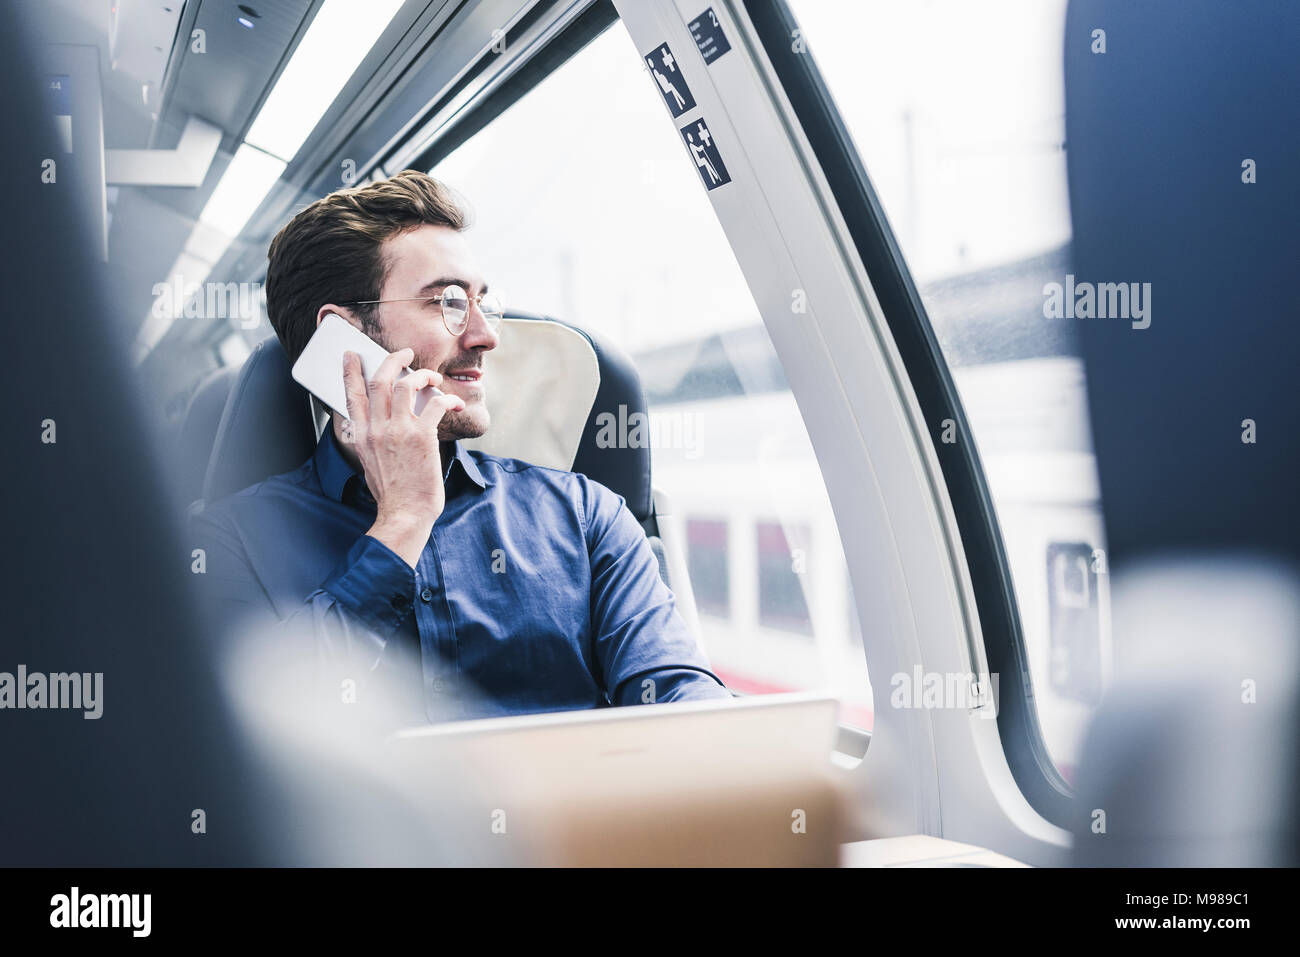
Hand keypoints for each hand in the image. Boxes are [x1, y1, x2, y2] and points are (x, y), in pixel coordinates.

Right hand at [341, 348, 464, 567]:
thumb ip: (373, 437)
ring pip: (407, 384)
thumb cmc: (391, 491)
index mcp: (361, 435)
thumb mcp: (369, 461)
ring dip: (422, 374)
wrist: (404, 513)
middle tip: (405, 352)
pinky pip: (436, 403)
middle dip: (393, 359)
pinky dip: (448, 398)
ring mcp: (399, 431)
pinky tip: (454, 404)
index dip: (351, 370)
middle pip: (380, 379)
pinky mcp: (423, 437)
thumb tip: (381, 419)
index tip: (352, 354)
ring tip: (432, 377)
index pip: (352, 394)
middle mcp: (377, 429)